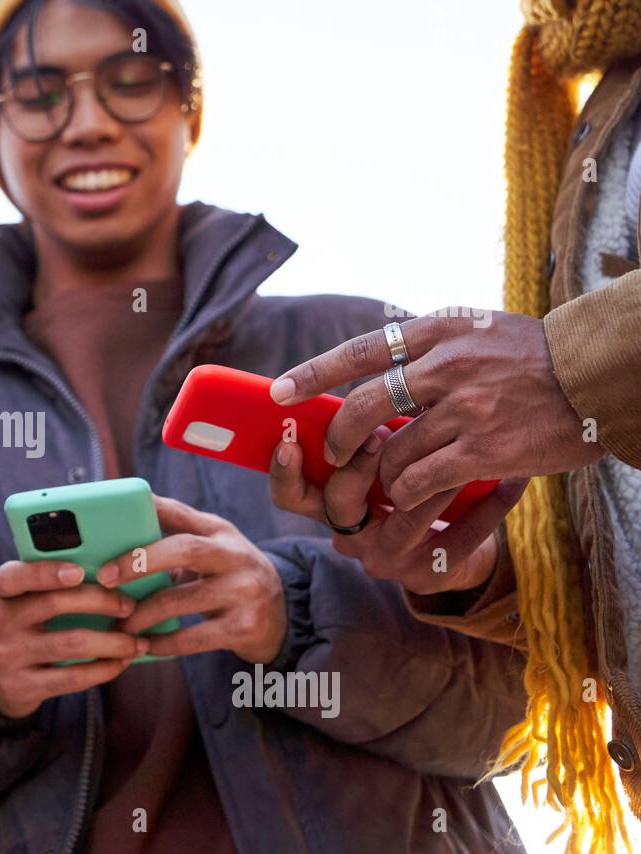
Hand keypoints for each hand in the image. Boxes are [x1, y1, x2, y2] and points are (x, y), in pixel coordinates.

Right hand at [0, 561, 147, 719]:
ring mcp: (8, 657)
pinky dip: (103, 670)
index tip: (80, 572)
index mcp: (1, 593)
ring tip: (135, 642)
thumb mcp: (18, 601)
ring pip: (71, 643)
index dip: (47, 572)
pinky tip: (119, 663)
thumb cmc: (18, 626)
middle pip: (54, 604)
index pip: (16, 576)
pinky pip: (71, 678)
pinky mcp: (22, 687)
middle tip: (129, 606)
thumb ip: (46, 586)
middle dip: (100, 602)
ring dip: (113, 642)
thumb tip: (108, 575)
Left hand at [96, 496, 285, 663]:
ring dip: (140, 615)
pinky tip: (144, 647)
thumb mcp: (211, 548)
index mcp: (220, 531)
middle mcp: (236, 555)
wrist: (282, 618)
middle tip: (104, 578)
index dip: (145, 511)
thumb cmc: (229, 577)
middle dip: (137, 562)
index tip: (108, 520)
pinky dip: (161, 644)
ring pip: (178, 601)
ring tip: (118, 625)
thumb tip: (117, 529)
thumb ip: (174, 535)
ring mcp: (244, 592)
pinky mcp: (244, 628)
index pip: (180, 512)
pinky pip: (191, 639)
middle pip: (183, 550)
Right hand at [267, 428, 528, 594]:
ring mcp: (389, 559)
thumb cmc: (423, 473)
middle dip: (359, 467)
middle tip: (381, 433)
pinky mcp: (431, 575)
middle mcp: (351, 535)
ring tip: (462, 447)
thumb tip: (360, 369)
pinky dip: (487, 508)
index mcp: (331, 502)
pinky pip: (457, 539)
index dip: (285, 471)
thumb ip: (370, 428)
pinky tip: (512, 482)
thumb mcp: (389, 454)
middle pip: (338, 506)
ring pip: (403, 520)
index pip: (293, 494)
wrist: (470, 530)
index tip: (291, 440)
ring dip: (432, 480)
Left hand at [269, 310, 602, 509]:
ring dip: (379, 474)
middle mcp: (446, 366)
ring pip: (390, 452)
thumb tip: (376, 370)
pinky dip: (407, 492)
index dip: (314, 373)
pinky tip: (413, 494)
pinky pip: (420, 480)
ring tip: (386, 481)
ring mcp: (464, 409)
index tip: (280, 391)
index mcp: (440, 331)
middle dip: (338, 437)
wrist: (600, 375)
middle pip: (362, 406)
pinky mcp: (482, 450)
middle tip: (333, 453)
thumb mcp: (478, 332)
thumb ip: (429, 349)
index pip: (361, 351)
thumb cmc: (536, 357)